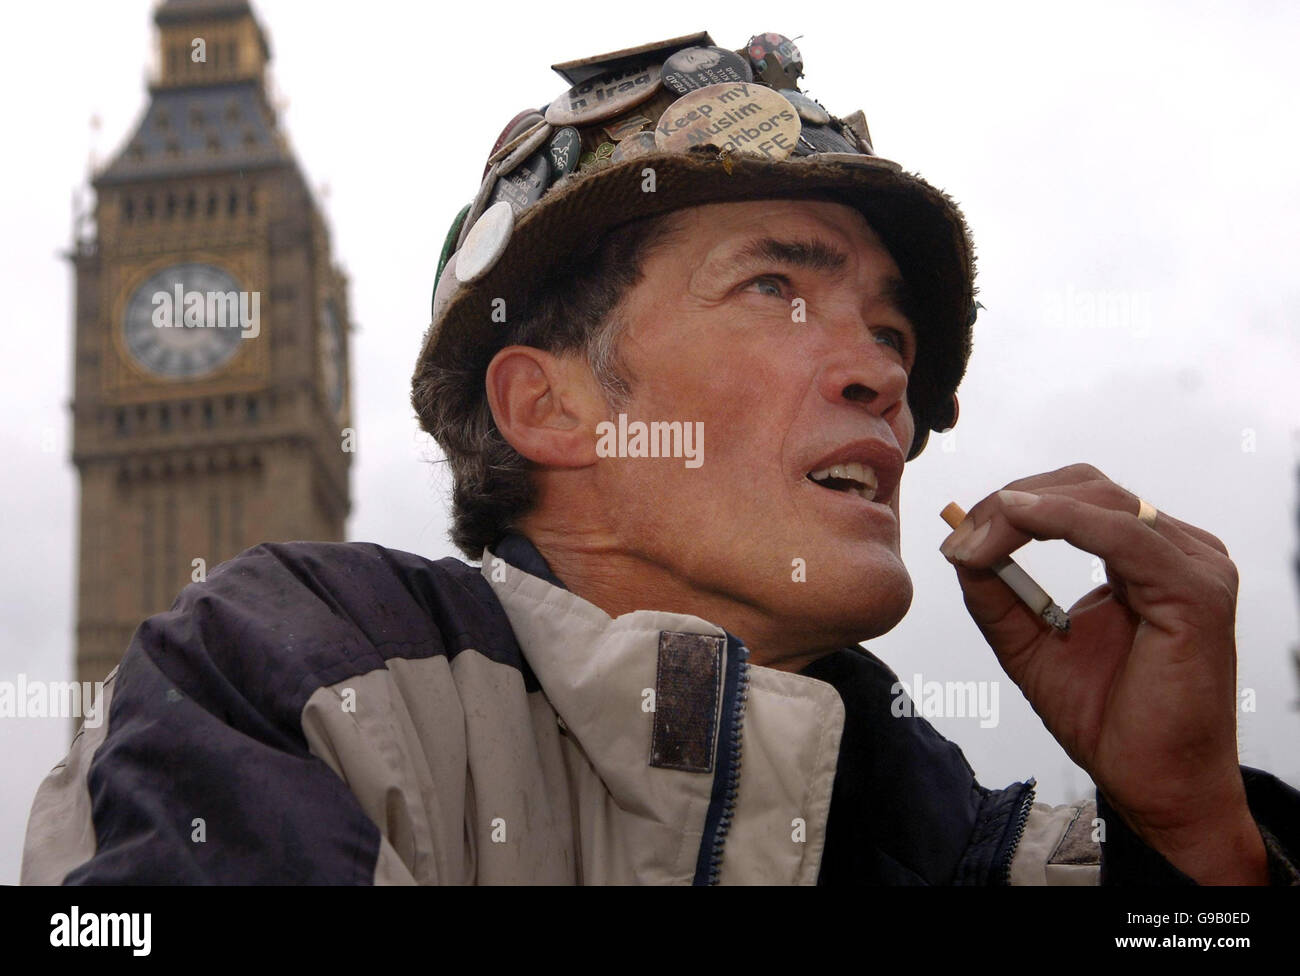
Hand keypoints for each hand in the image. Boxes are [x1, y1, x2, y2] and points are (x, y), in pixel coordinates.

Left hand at [938, 463, 1267, 883]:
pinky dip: (1062, 520)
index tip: (957, 533)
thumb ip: (997, 594)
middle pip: (1087, 487)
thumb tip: (959, 546)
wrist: (1152, 784)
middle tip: (959, 534)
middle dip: (1011, 502)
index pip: (1079, 497)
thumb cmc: (1106, 719)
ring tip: (972, 540)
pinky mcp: (1197, 592)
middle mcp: (1179, 552)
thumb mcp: (1030, 643)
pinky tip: (1015, 519)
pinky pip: (1122, 536)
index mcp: (1149, 557)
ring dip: (1023, 512)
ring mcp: (1196, 566)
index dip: (1013, 503)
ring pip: (1099, 502)